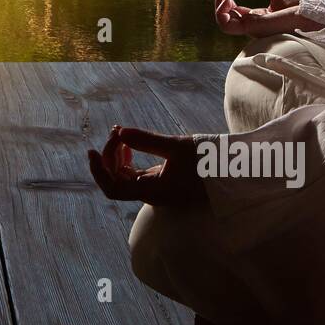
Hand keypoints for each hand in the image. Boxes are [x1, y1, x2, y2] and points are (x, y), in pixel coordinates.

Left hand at [87, 126, 205, 206]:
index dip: (98, 171)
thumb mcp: (177, 146)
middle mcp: (151, 193)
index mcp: (153, 191)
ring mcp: (155, 188)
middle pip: (116, 181)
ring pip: (124, 177)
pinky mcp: (160, 181)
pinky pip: (134, 173)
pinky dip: (126, 158)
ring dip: (116, 156)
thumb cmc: (209, 161)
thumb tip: (119, 132)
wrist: (233, 172)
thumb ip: (147, 140)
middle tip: (115, 132)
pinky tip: (127, 142)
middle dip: (109, 157)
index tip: (92, 150)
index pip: (114, 188)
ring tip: (119, 134)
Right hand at [213, 0, 324, 36]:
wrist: (313, 11)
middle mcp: (253, 25)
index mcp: (258, 18)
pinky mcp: (253, 28)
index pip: (233, 9)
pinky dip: (221, 9)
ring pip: (222, 18)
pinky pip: (226, 23)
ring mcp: (252, 28)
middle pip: (224, 14)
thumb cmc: (301, 4)